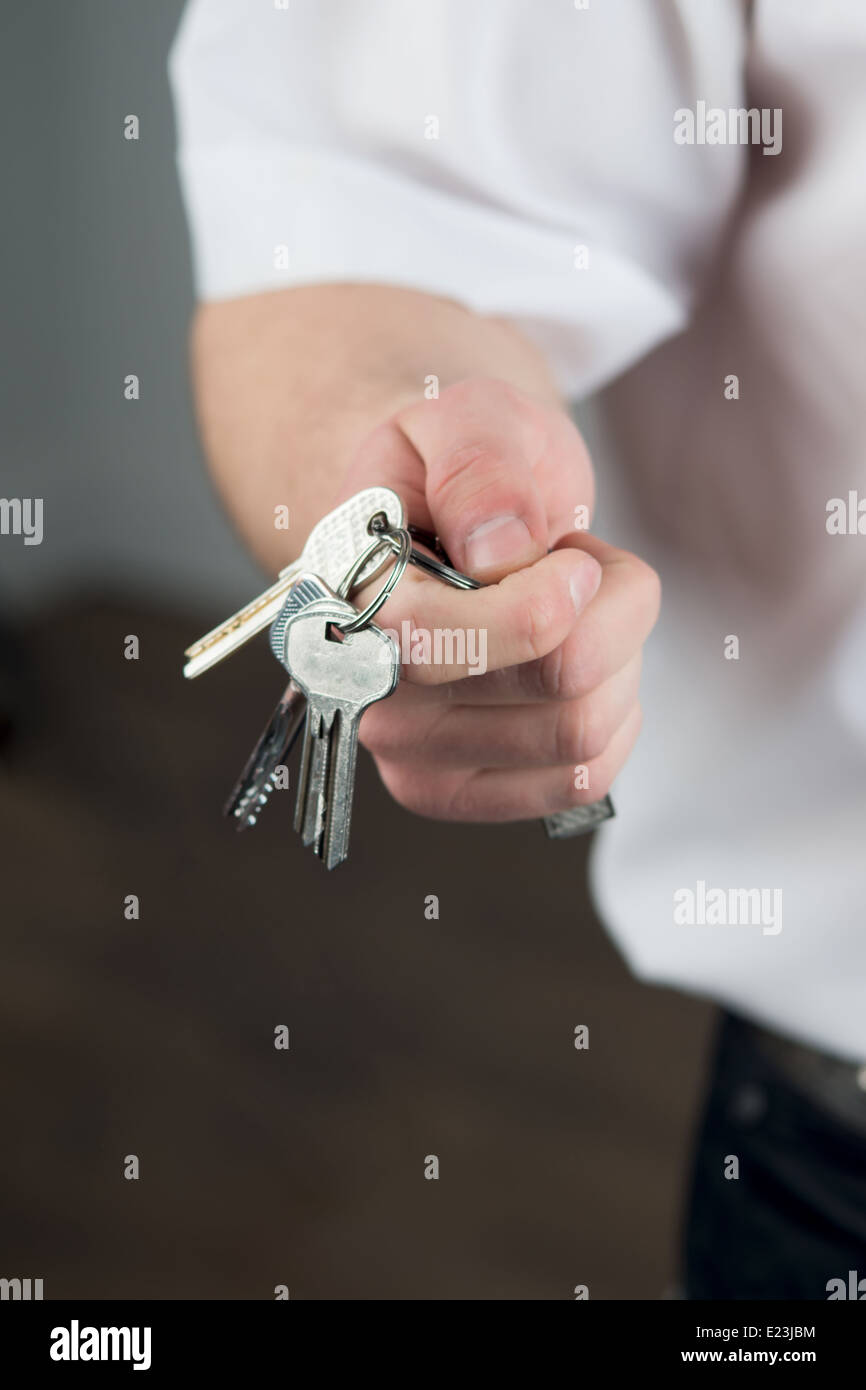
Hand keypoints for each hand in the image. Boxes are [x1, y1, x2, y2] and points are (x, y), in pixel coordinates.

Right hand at [336, 378, 659, 821]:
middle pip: (553, 684)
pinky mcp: (461, 792)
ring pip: (582, 731)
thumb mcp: (468, 418)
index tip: (574, 560)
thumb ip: (477, 462)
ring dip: (619, 655)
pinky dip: (616, 712)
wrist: (443, 520)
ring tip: (579, 610)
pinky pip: (584, 776)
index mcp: (349, 593)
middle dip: (609, 610)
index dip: (541, 606)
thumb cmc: (455, 470)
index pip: (439, 640)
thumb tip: (496, 550)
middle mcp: (367, 689)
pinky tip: (584, 665)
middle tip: (580, 566)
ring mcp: (411, 754)